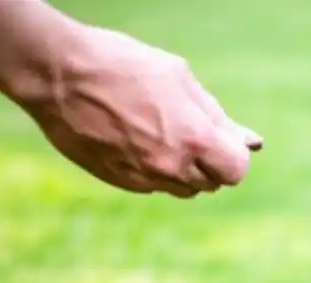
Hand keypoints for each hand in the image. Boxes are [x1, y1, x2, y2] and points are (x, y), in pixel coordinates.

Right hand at [13, 26, 261, 196]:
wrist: (58, 75)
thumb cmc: (123, 66)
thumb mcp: (179, 78)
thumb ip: (217, 116)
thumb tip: (252, 143)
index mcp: (194, 139)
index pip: (237, 170)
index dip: (233, 154)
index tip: (220, 137)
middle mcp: (171, 167)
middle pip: (212, 182)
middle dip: (209, 160)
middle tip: (185, 126)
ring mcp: (144, 179)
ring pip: (183, 188)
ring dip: (184, 168)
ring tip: (159, 130)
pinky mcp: (120, 182)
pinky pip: (153, 186)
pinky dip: (155, 170)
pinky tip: (135, 138)